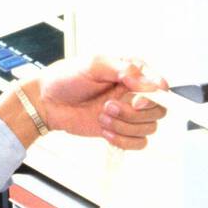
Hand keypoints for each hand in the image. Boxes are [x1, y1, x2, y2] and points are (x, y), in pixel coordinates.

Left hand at [33, 55, 167, 149]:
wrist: (48, 102)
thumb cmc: (67, 78)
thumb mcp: (93, 64)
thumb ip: (123, 69)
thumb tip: (145, 81)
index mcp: (133, 72)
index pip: (160, 86)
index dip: (154, 96)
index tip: (137, 100)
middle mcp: (134, 93)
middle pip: (158, 110)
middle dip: (134, 113)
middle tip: (109, 106)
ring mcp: (128, 113)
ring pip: (148, 128)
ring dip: (125, 126)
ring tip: (102, 116)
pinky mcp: (120, 130)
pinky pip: (138, 143)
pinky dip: (123, 140)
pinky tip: (106, 131)